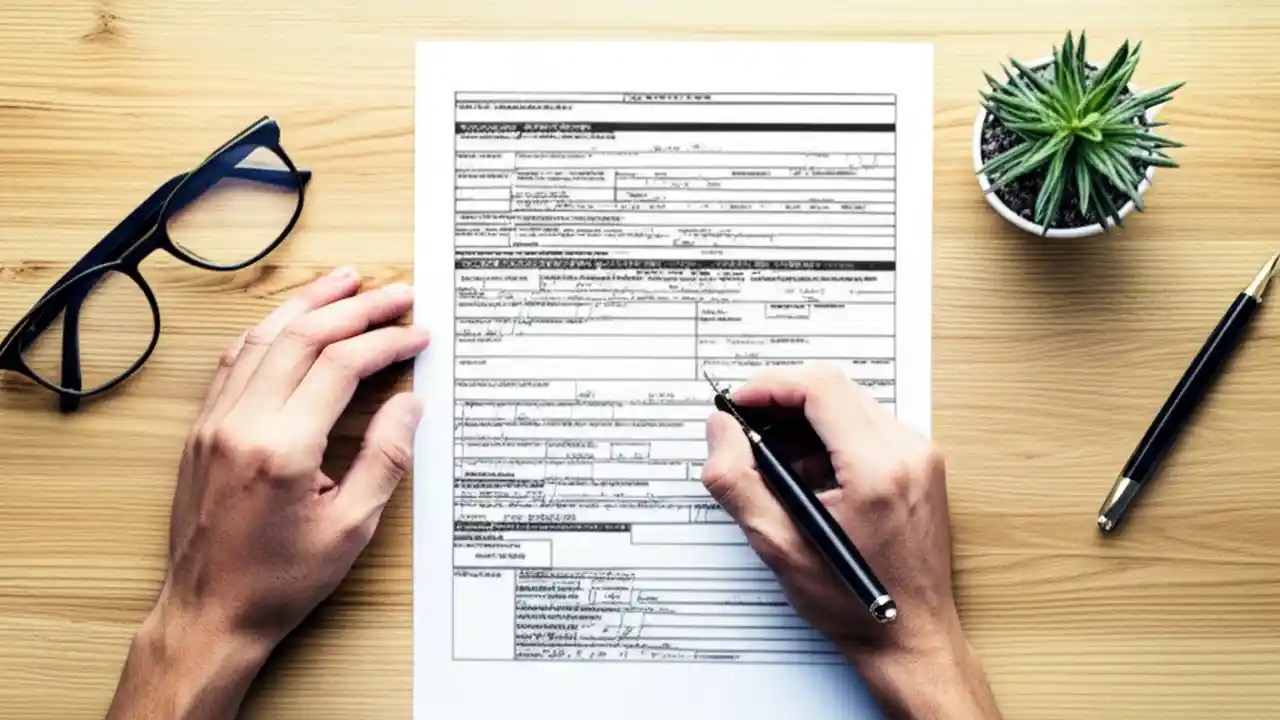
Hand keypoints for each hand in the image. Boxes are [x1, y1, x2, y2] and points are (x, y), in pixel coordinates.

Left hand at [107, 266, 429, 719]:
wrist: (209, 613)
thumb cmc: (278, 581)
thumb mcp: (350, 529)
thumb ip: (384, 459)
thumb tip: (409, 405)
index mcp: (282, 448)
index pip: (340, 366)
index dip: (385, 342)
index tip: (417, 335)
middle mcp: (242, 423)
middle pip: (303, 337)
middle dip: (355, 308)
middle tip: (395, 293)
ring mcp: (215, 422)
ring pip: (264, 337)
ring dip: (309, 304)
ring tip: (345, 281)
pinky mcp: (203, 430)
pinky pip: (235, 360)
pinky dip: (269, 330)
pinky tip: (291, 320)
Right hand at [701, 362, 999, 718]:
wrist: (911, 638)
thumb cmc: (855, 604)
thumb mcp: (778, 546)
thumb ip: (738, 481)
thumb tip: (721, 431)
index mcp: (878, 469)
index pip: (820, 389)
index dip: (770, 385)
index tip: (739, 403)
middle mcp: (908, 453)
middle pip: (835, 389)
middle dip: (783, 402)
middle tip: (747, 431)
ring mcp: (921, 457)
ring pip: (850, 405)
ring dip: (805, 423)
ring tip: (777, 466)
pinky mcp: (921, 466)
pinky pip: (867, 428)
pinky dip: (830, 439)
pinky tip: (809, 478)